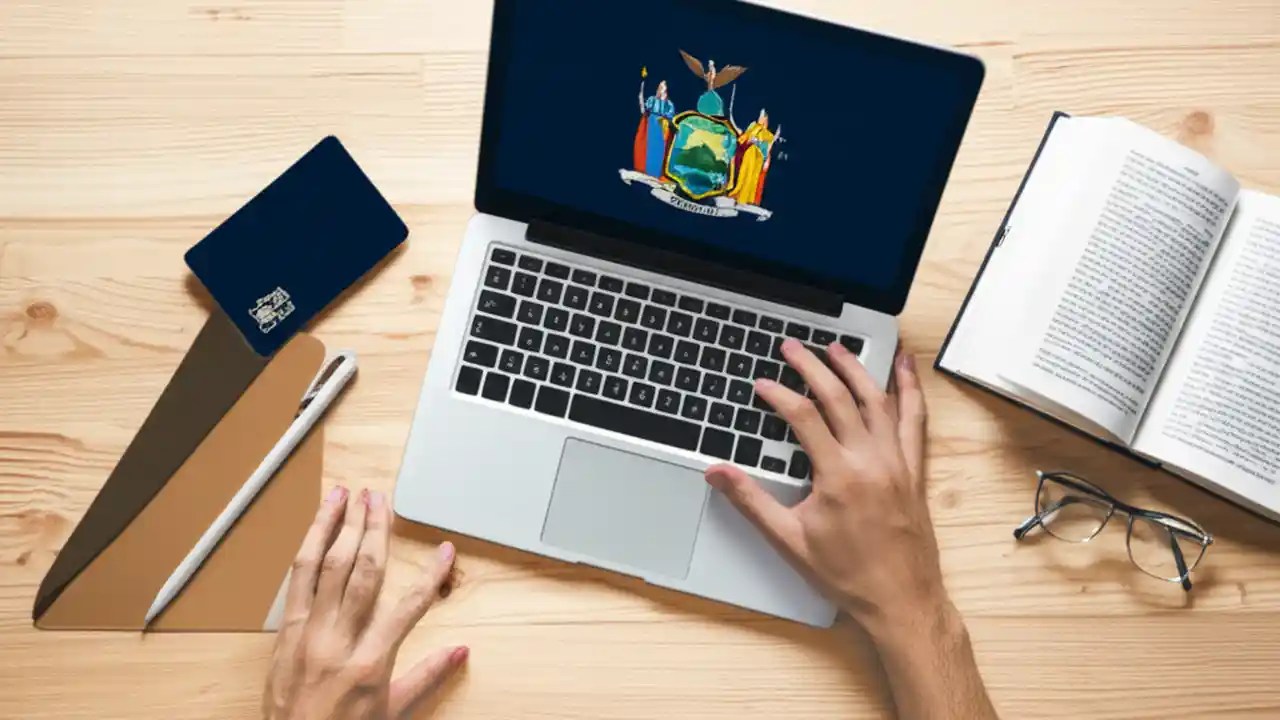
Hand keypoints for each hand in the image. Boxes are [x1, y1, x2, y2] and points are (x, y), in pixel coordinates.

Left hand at [263, 487, 465, 719]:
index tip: (446, 550)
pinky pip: (297, 580)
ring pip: (324, 566)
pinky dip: (308, 548)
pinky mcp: (285, 630)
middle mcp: (338, 640)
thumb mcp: (392, 712)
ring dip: (336, 526)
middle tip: (382, 498)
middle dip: (375, 530)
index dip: (431, 576)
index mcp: (370, 663)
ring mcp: (308, 631)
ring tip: (347, 495)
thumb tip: (461, 651)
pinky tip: (316, 527)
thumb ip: (426, 677)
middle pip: (362, 572)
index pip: (408, 607)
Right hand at [706, 340, 944, 632]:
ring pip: (877, 399)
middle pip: (839, 397)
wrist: (901, 600)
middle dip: (812, 366)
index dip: (779, 395)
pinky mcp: (914, 468)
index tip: (762, 384)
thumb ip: (751, 501)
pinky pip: (915, 418)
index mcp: (839, 476)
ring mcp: (897, 461)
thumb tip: (718, 474)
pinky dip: (910, 388)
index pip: (803, 417)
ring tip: (835, 348)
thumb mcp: (789, 541)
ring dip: (854, 368)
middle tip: (792, 348)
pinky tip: (904, 366)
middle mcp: (871, 461)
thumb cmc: (849, 575)